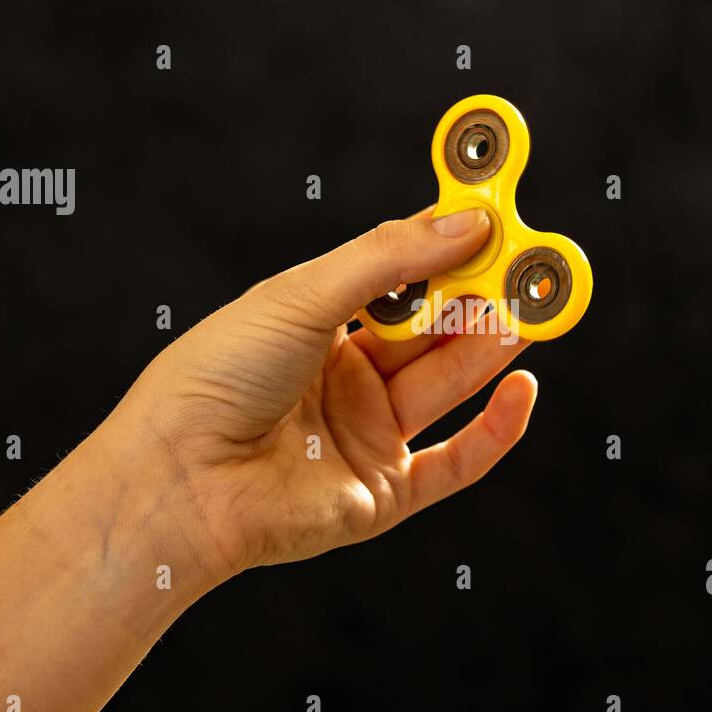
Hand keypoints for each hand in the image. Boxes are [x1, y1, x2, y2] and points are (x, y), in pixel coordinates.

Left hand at [104, 206, 537, 585]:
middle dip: (482, 293)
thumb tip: (465, 223)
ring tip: (535, 306)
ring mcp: (367, 436)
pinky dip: (497, 430)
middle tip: (531, 262)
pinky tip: (522, 388)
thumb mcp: (302, 294)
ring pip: (449, 382)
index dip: (448, 248)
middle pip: (433, 329)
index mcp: (320, 326)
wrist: (177, 479)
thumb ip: (389, 259)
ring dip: (493, 344)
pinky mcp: (384, 493)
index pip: (402, 277)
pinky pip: (457, 461)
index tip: (497, 218)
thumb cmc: (214, 377)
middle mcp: (347, 379)